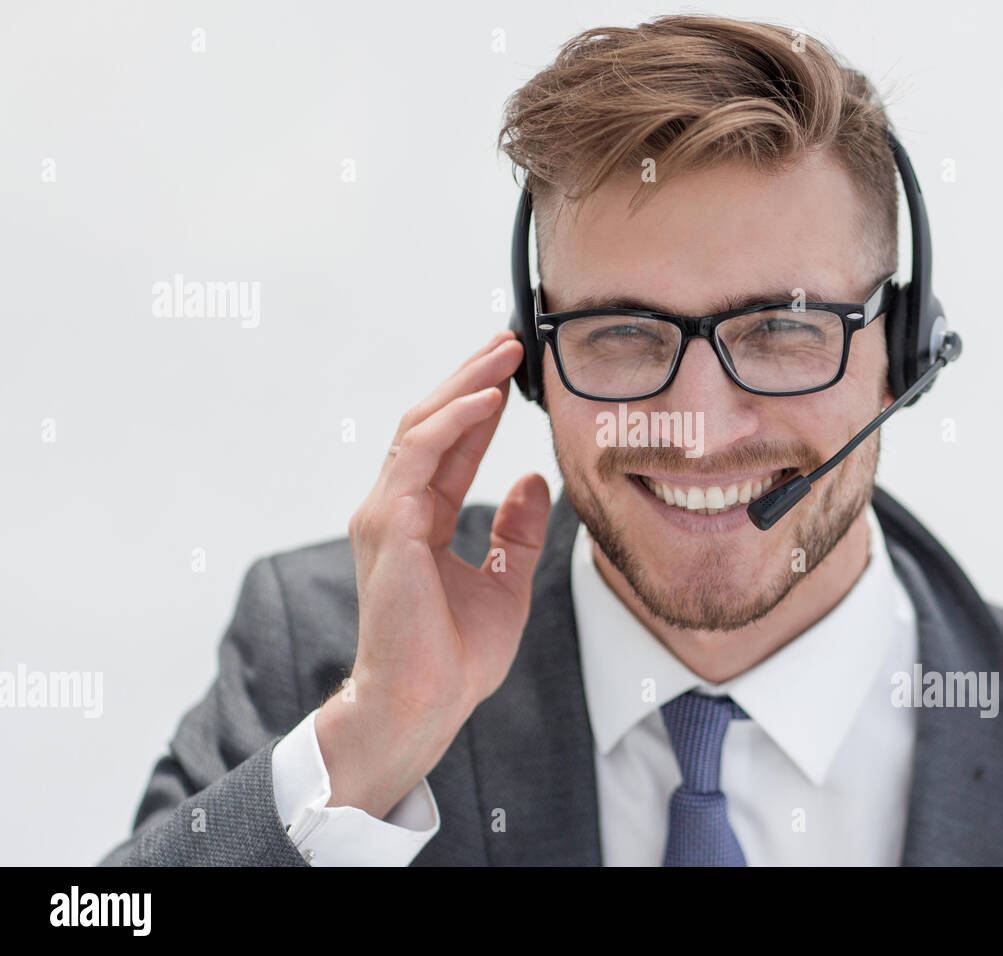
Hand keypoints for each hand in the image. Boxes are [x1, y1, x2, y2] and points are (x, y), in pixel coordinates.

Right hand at [317, 330, 550, 817]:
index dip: (480, 403)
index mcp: (420, 521)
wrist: (426, 703)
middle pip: (432, 423)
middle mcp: (396, 510)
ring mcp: (386, 515)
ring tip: (504, 354)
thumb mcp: (506, 582)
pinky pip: (419, 456)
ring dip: (465, 384)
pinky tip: (488, 398)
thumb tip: (532, 480)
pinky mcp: (389, 526)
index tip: (513, 371)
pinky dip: (454, 422)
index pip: (450, 446)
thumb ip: (517, 531)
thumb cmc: (456, 656)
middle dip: (471, 377)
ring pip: (421, 427)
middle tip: (510, 341)